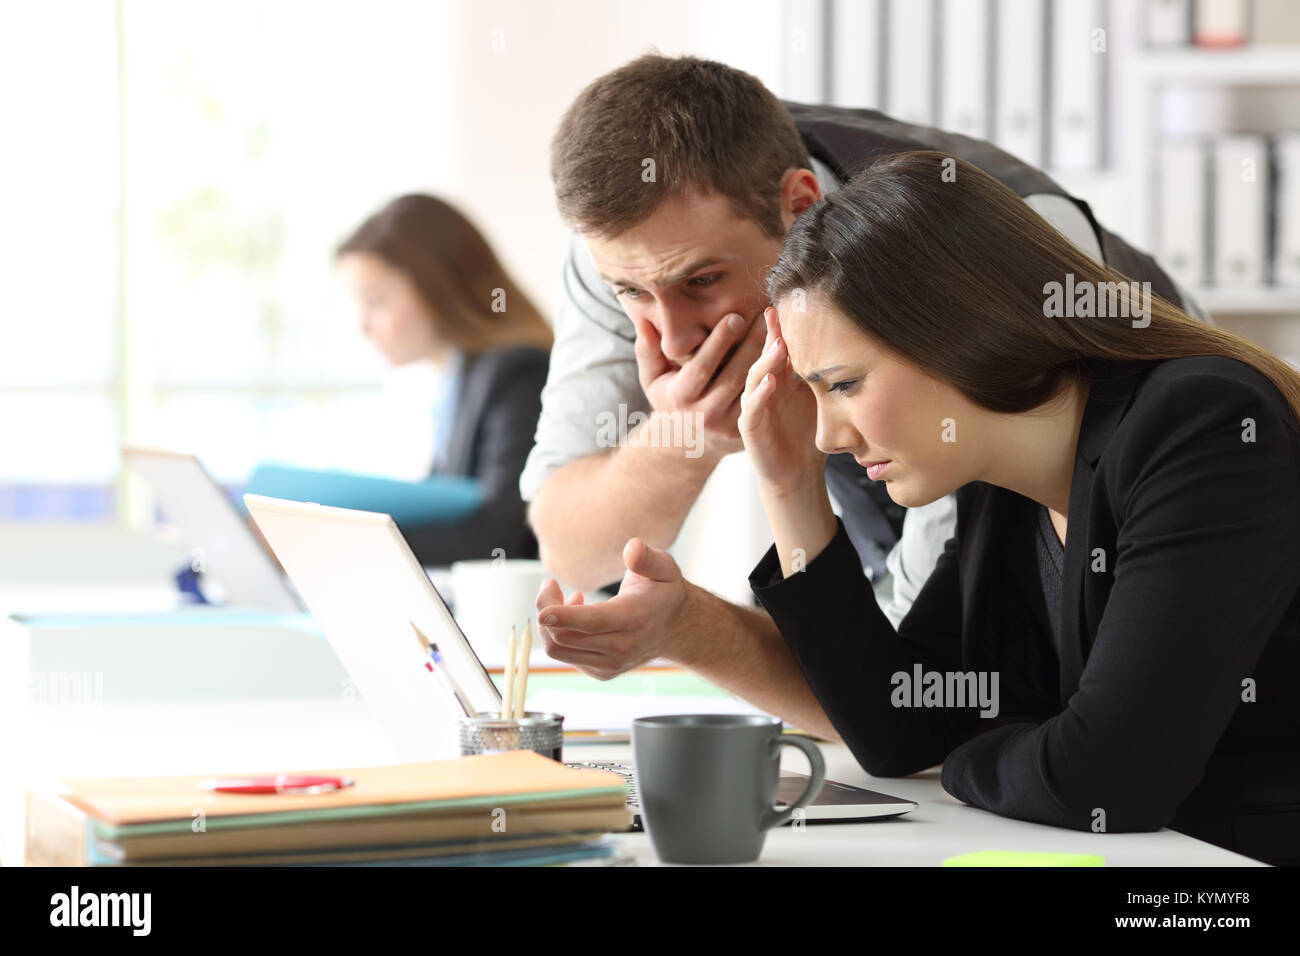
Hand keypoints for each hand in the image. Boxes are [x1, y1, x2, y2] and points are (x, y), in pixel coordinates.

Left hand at [534, 537, 688, 679]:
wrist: (677, 629)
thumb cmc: (664, 593)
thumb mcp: (664, 568)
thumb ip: (647, 558)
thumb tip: (632, 547)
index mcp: (633, 619)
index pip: (592, 623)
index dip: (563, 616)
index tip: (543, 611)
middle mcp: (621, 647)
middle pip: (564, 637)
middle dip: (546, 609)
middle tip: (550, 584)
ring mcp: (610, 664)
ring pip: (558, 649)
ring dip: (550, 623)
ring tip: (567, 598)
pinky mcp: (601, 671)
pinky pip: (565, 655)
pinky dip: (560, 634)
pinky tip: (578, 614)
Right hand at [633, 309, 766, 459]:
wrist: (687, 442)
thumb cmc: (670, 398)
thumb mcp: (653, 378)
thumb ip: (647, 350)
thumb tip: (643, 322)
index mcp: (680, 397)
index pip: (701, 366)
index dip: (718, 342)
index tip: (734, 316)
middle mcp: (703, 414)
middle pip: (731, 377)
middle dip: (749, 347)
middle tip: (765, 319)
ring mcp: (725, 425)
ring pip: (750, 391)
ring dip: (767, 363)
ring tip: (780, 336)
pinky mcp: (743, 431)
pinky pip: (761, 403)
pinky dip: (774, 382)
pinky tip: (785, 361)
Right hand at [738, 307, 824, 496]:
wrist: (798, 475)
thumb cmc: (808, 436)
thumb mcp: (821, 399)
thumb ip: (824, 374)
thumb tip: (849, 341)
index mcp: (780, 379)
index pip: (779, 348)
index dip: (782, 328)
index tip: (790, 304)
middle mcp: (764, 389)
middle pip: (764, 356)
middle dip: (771, 336)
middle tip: (778, 315)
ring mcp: (755, 408)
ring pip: (755, 377)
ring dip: (766, 361)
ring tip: (778, 346)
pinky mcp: (749, 430)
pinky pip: (751, 409)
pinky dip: (759, 394)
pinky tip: (770, 381)